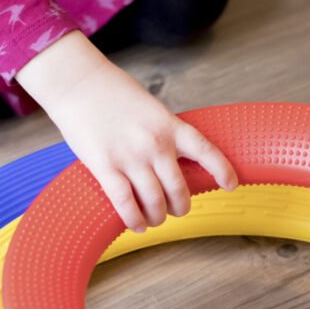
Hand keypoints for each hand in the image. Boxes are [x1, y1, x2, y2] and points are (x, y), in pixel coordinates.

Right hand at [16, 31, 236, 231]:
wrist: (78, 82)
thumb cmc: (113, 93)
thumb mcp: (151, 108)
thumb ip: (163, 133)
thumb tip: (171, 162)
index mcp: (170, 126)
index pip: (206, 151)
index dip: (222, 171)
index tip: (231, 185)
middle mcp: (156, 144)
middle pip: (178, 189)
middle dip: (180, 207)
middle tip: (177, 211)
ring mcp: (131, 158)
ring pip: (154, 202)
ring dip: (158, 217)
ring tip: (155, 220)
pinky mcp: (106, 167)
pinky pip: (126, 204)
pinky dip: (134, 220)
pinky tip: (138, 226)